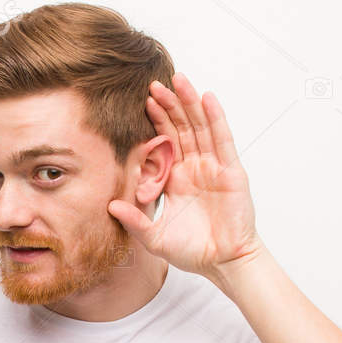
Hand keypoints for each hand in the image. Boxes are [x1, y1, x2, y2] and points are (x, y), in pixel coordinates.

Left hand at [107, 72, 261, 279]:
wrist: (224, 263)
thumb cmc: (194, 252)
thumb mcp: (155, 237)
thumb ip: (135, 221)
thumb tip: (110, 207)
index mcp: (177, 179)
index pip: (166, 141)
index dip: (156, 120)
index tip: (143, 101)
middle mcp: (196, 167)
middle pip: (182, 127)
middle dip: (170, 104)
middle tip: (154, 83)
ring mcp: (214, 167)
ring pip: (201, 126)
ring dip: (190, 103)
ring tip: (178, 79)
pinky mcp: (231, 171)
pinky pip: (222, 139)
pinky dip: (215, 117)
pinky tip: (207, 98)